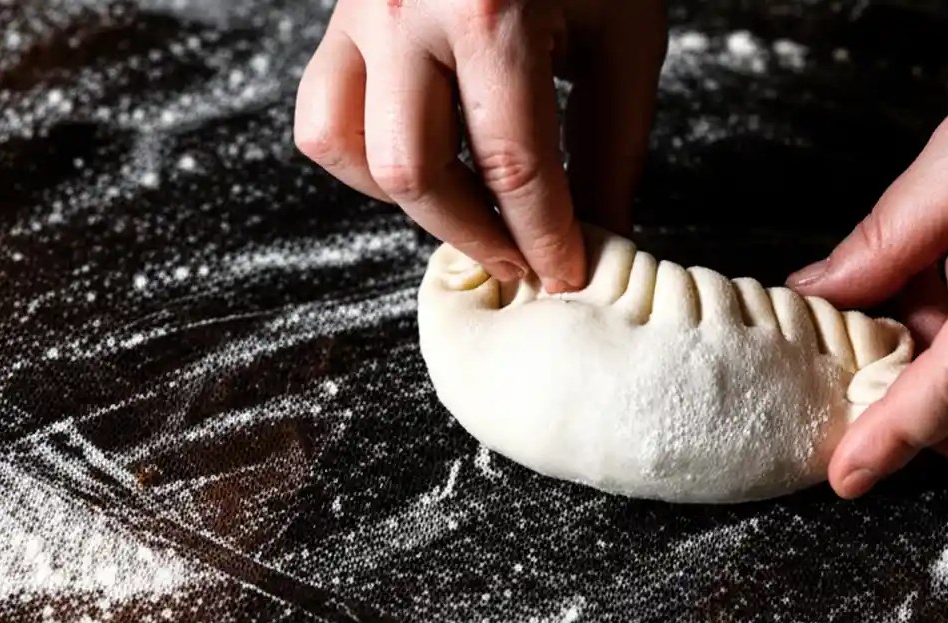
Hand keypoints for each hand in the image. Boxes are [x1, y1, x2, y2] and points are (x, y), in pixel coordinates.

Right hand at [294, 0, 666, 290]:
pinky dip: (365, 161)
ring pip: (349, 151)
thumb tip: (606, 229)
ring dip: (412, 205)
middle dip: (478, 236)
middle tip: (525, 260)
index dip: (545, 235)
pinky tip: (425, 164)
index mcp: (491, 13)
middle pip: (418, 173)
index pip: (513, 165)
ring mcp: (361, 12)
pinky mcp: (339, 18)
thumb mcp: (624, 35)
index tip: (567, 272)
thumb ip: (614, 141)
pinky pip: (322, 115)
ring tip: (474, 216)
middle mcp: (409, 12)